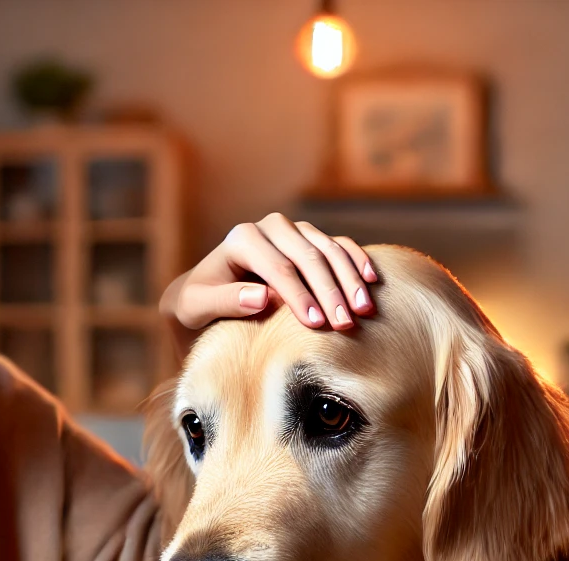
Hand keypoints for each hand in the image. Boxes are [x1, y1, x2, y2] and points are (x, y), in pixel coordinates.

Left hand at [160, 212, 377, 338]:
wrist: (207, 292)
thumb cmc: (198, 304)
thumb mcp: (197, 306)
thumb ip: (224, 300)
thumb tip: (262, 297)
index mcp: (242, 238)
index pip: (278, 268)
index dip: (299, 296)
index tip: (316, 325)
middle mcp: (270, 227)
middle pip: (308, 257)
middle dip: (330, 291)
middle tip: (346, 323)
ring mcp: (294, 230)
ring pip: (328, 249)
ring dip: (349, 280)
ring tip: (364, 310)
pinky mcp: (310, 239)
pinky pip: (340, 245)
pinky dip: (357, 261)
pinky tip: (372, 282)